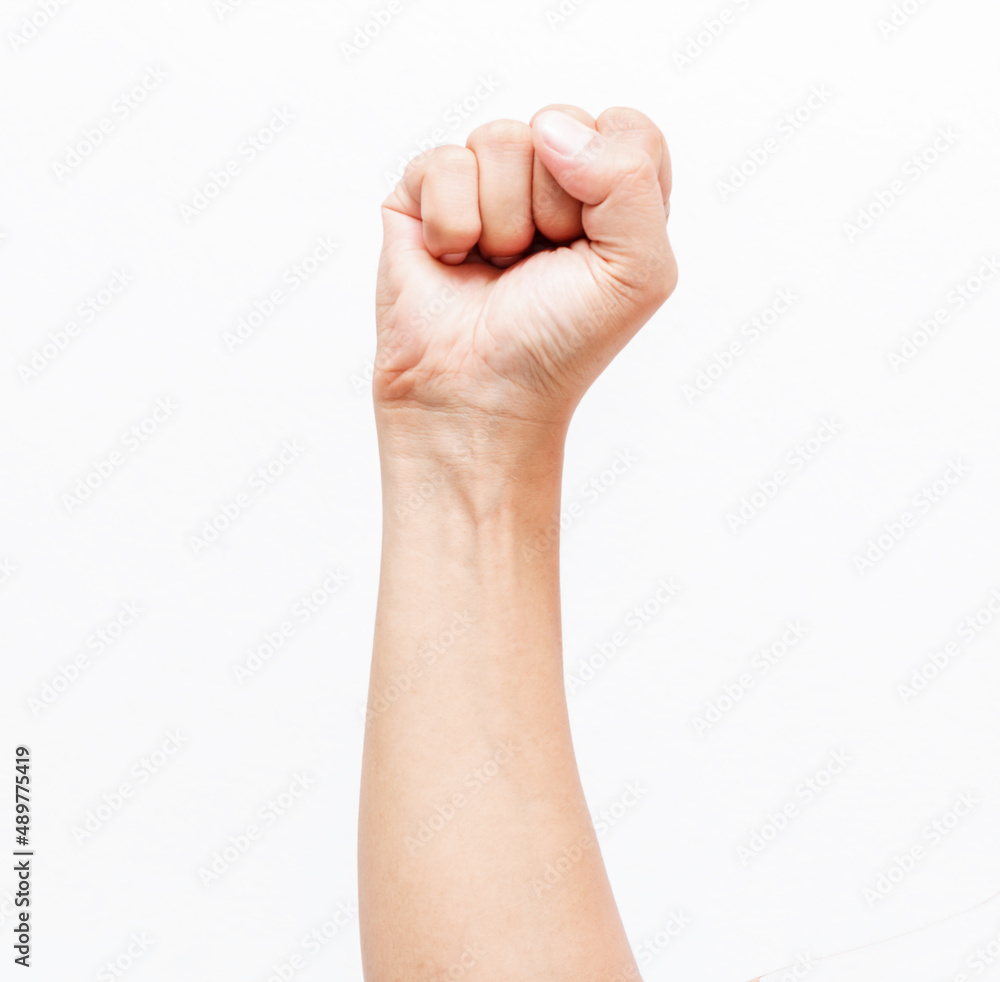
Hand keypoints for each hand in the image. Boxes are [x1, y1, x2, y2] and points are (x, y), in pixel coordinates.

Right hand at [374, 104, 676, 450]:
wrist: (478, 395)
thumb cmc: (558, 346)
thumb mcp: (639, 272)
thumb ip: (631, 179)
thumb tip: (551, 129)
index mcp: (612, 197)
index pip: (626, 130)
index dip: (610, 183)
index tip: (593, 246)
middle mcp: (550, 183)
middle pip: (561, 125)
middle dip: (551, 207)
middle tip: (537, 266)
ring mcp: (486, 184)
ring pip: (499, 138)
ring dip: (501, 222)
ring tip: (496, 266)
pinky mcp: (425, 193)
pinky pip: (443, 162)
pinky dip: (451, 224)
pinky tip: (454, 261)